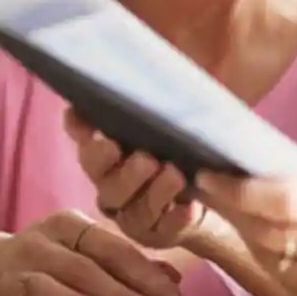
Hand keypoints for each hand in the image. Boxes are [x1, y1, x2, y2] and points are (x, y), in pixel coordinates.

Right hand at [0, 209, 184, 295]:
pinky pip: (50, 293)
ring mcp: (32, 253)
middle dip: (145, 290)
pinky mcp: (11, 279)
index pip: (124, 251)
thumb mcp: (75, 263)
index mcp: (76, 225)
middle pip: (110, 261)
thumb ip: (119, 268)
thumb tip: (172, 278)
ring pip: (84, 276)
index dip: (154, 276)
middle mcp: (56, 232)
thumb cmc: (30, 272)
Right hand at [64, 109, 215, 249]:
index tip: (95, 129)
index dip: (84, 135)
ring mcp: (134, 213)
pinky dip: (176, 217)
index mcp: (107, 154)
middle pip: (106, 181)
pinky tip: (189, 206)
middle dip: (123, 170)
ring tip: (174, 174)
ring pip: (134, 208)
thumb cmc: (182, 143)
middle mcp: (113, 185)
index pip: (86, 141)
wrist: (212, 188)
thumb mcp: (170, 114)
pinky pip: (165, 230)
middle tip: (145, 156)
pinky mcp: (161, 233)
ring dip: (154, 191)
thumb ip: (149, 96)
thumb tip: (132, 61)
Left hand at [195, 173, 296, 295]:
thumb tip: (253, 178)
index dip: (235, 190)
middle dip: (233, 211)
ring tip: (236, 216)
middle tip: (212, 192)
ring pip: (267, 264)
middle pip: (265, 234)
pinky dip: (269, 268)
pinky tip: (265, 249)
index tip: (208, 175)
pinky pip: (282, 289)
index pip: (279, 201)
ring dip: (246, 239)